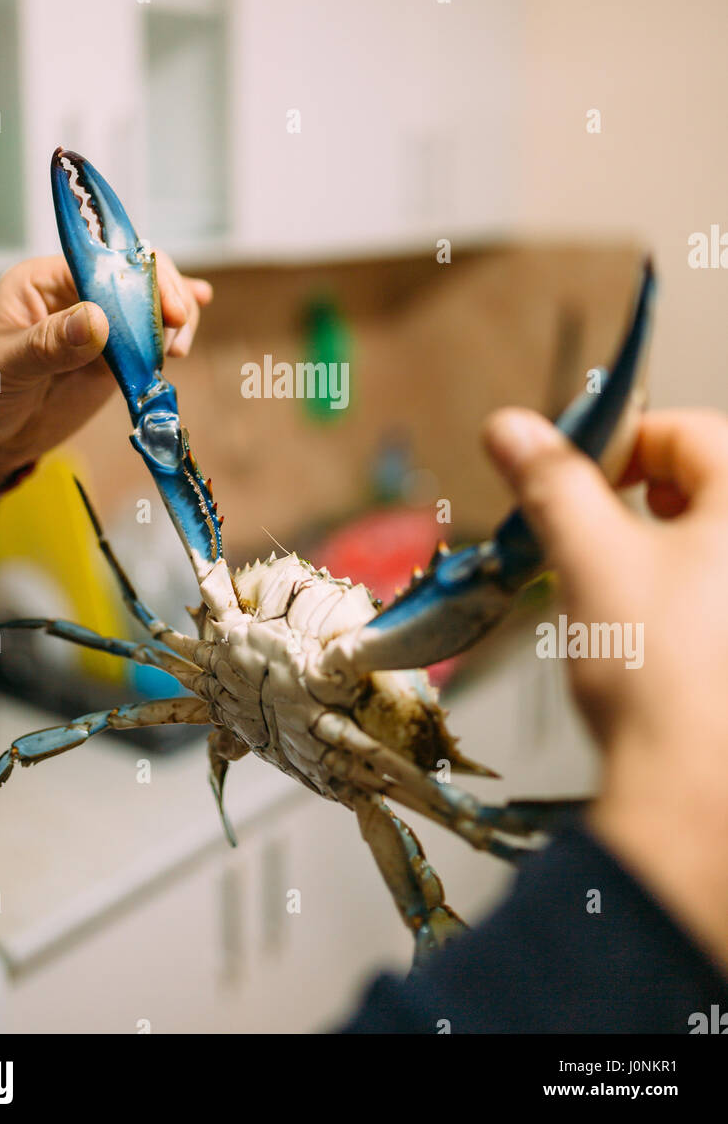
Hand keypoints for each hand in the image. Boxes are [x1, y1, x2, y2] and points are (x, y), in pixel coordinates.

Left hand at [0, 253, 211, 490]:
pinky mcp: (111, 361)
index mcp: (46, 280)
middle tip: (178, 333)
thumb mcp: (2, 366)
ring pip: (150, 308)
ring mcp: (98, 328)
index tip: (167, 306)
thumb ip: (49, 344)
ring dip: (173, 322)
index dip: (141, 277)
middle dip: (166, 299)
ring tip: (178, 351)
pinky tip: (193, 320)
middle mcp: (76, 296)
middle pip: (137, 279)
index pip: (104, 262)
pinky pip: (148, 341)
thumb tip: (98, 321)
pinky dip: (171, 334)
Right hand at [483, 407, 727, 969]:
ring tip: (622, 584)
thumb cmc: (658, 678)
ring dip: (666, 542)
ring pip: (715, 539)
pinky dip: (689, 589)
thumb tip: (512, 427)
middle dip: (645, 495)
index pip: (688, 432)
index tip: (578, 477)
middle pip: (710, 479)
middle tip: (598, 528)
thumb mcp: (589, 557)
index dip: (621, 444)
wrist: (690, 792)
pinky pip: (720, 587)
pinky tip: (656, 630)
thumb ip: (552, 481)